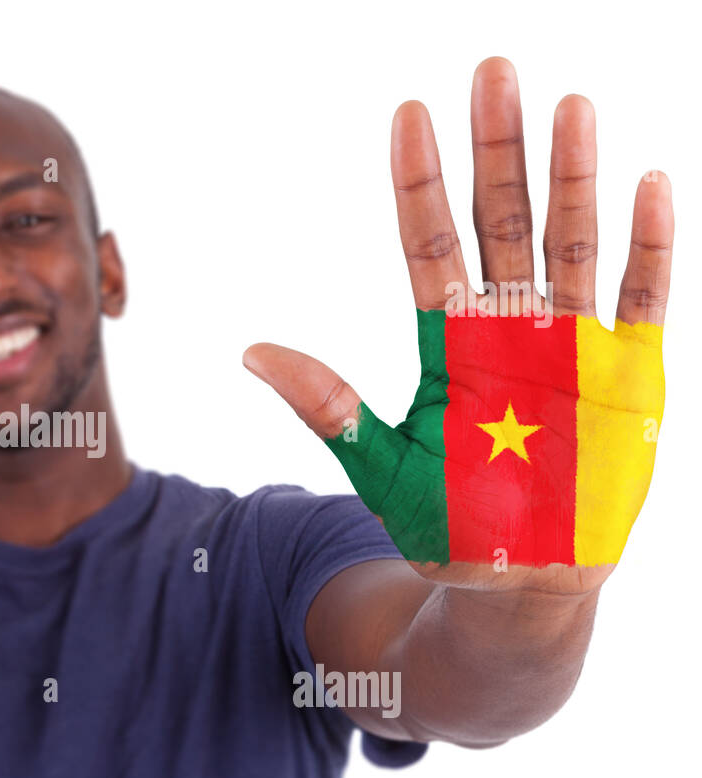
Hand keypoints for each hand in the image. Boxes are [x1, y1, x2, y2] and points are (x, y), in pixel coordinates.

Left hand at [243, 58, 670, 593]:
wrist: (520, 584)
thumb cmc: (449, 528)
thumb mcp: (380, 466)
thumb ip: (326, 407)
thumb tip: (250, 351)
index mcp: (447, 342)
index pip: (427, 244)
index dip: (418, 180)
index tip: (408, 111)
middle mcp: (508, 328)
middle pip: (501, 221)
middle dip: (498, 149)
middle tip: (492, 70)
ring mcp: (571, 344)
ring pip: (572, 241)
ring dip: (573, 176)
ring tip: (567, 105)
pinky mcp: (628, 373)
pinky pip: (642, 297)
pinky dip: (646, 246)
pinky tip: (649, 183)